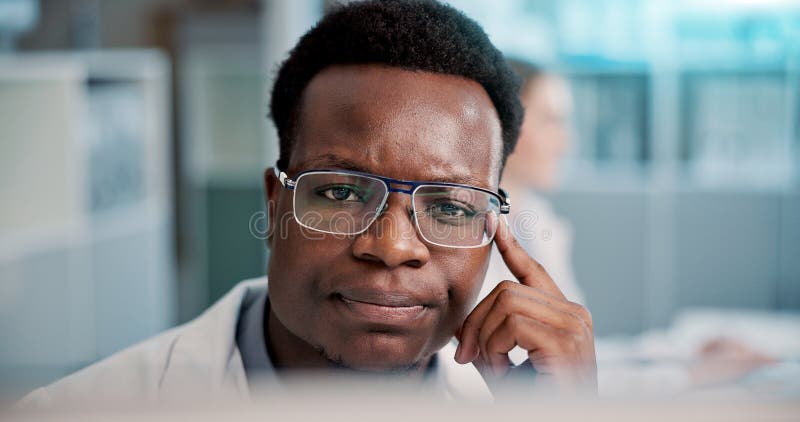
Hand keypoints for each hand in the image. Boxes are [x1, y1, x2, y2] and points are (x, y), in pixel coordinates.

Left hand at [454, 218, 596, 394]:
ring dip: (486, 339)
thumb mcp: (503, 367)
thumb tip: (459, 326)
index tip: (496, 224)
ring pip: (506, 303)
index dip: (513, 248)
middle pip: (506, 289)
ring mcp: (574, 326)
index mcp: (564, 317)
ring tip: (494, 369)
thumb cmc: (534, 402)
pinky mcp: (567, 341)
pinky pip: (512, 324)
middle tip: (470, 357)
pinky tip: (503, 372)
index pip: (534, 272)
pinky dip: (495, 349)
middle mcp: (575, 315)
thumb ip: (486, 343)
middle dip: (476, 321)